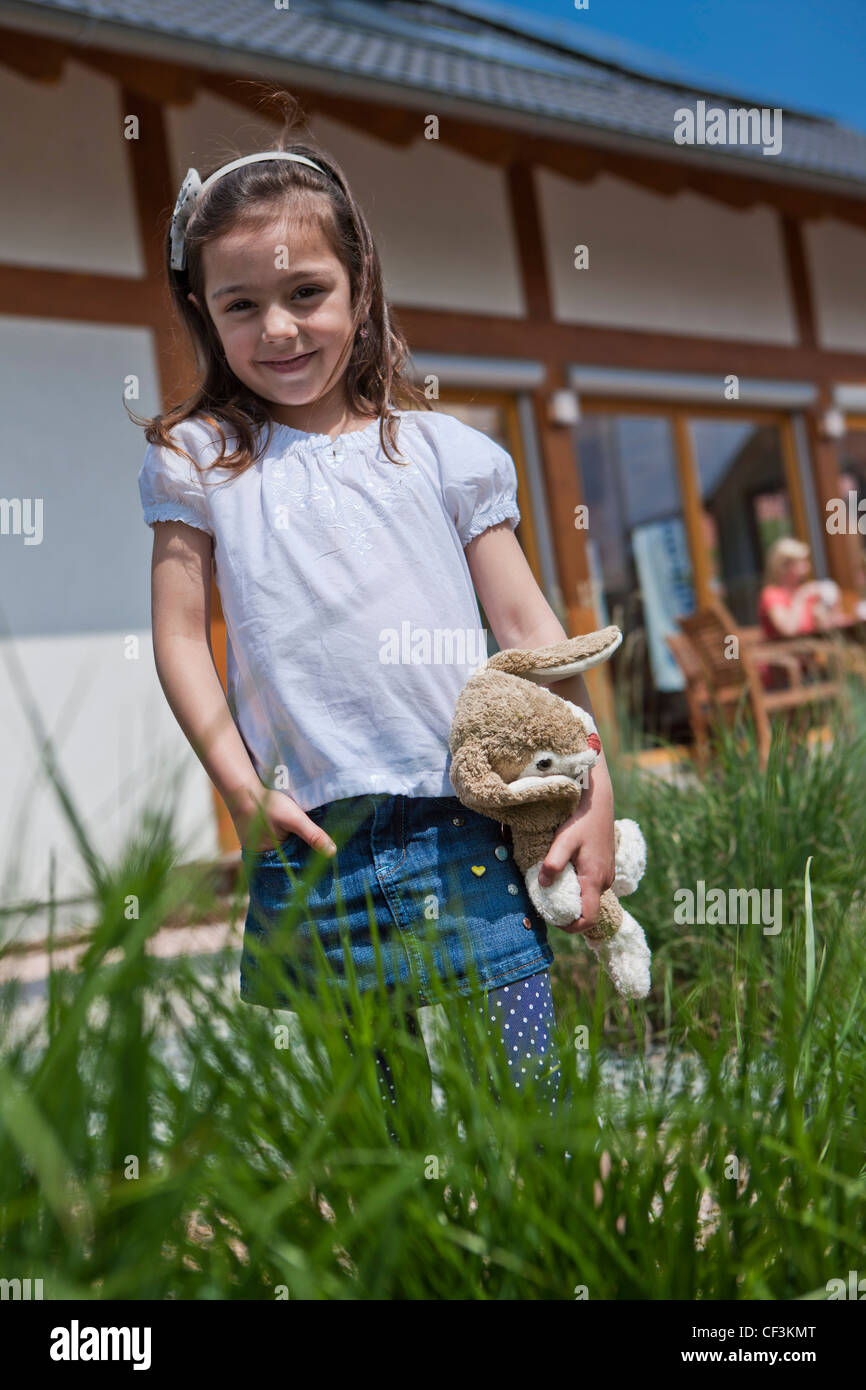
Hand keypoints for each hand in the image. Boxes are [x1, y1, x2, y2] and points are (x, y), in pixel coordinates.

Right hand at [226, 783, 336, 856]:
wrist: (242, 791)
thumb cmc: (267, 805)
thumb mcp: (294, 819)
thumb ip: (313, 835)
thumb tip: (332, 853)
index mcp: (269, 859)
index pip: (295, 868)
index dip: (310, 865)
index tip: (327, 865)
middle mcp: (263, 857)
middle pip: (290, 860)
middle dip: (305, 858)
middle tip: (326, 856)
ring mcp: (260, 847)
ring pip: (285, 851)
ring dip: (297, 848)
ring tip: (316, 846)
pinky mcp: (260, 837)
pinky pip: (279, 843)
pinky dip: (289, 841)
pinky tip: (300, 836)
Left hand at [536, 780, 615, 935]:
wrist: (598, 803)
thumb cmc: (581, 821)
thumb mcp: (563, 841)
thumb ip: (553, 863)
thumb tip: (542, 885)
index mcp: (594, 879)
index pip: (588, 919)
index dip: (571, 927)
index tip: (554, 921)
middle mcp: (604, 881)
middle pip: (586, 909)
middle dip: (567, 910)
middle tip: (546, 900)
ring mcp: (607, 875)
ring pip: (588, 897)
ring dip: (572, 897)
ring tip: (553, 884)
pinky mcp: (605, 867)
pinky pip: (591, 886)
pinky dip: (577, 886)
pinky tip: (565, 872)